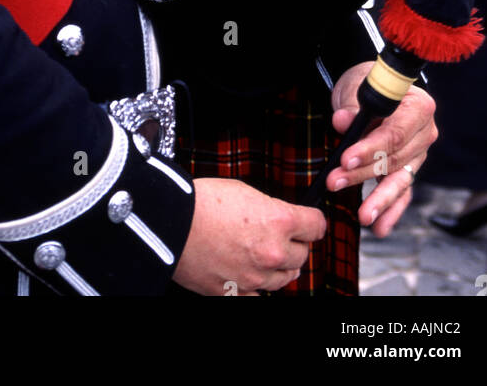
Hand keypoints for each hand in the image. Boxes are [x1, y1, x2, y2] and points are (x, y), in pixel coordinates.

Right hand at [173, 178, 326, 295]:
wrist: (169, 222)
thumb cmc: (201, 202)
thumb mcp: (244, 191)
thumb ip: (270, 209)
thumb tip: (281, 219)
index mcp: (278, 221)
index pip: (317, 226)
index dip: (312, 221)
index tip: (308, 221)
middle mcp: (272, 252)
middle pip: (302, 254)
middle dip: (293, 244)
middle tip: (278, 235)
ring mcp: (256, 276)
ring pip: (286, 278)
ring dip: (279, 266)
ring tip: (263, 254)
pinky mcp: (237, 293)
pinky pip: (260, 295)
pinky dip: (257, 285)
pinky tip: (248, 271)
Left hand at [327, 61, 437, 236]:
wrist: (375, 90)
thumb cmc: (366, 84)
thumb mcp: (355, 86)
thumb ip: (351, 106)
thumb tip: (342, 121)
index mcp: (418, 107)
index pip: (394, 133)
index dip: (370, 149)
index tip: (345, 159)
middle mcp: (424, 132)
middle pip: (393, 159)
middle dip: (362, 173)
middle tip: (334, 181)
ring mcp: (419, 154)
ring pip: (398, 180)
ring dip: (378, 199)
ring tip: (362, 216)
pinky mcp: (409, 169)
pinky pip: (402, 193)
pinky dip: (391, 211)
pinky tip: (379, 227)